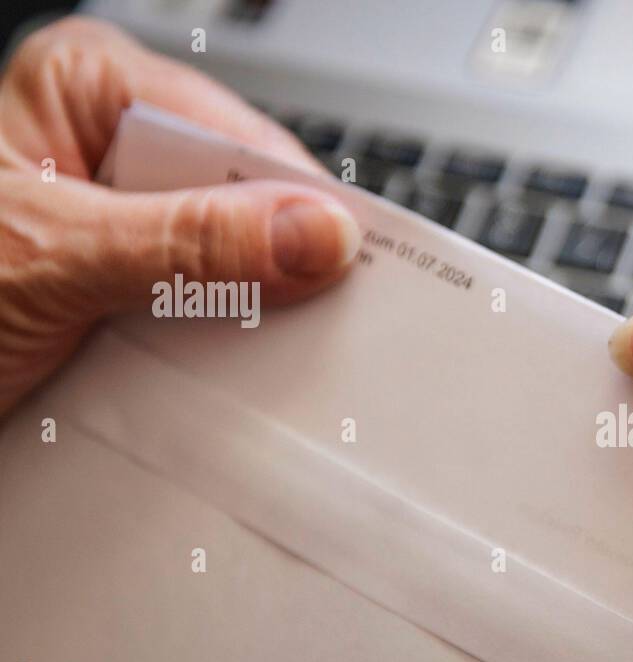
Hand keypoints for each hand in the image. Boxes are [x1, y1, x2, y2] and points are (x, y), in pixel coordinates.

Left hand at [0, 16, 359, 414]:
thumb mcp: (52, 258)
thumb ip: (189, 243)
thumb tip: (317, 232)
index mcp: (84, 88)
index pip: (233, 138)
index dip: (295, 204)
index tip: (348, 267)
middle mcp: (101, 145)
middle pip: (237, 201)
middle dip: (266, 268)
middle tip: (301, 322)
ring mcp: (112, 218)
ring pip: (223, 263)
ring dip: (235, 318)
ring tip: (238, 353)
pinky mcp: (115, 284)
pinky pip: (196, 309)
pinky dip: (208, 348)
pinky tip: (206, 370)